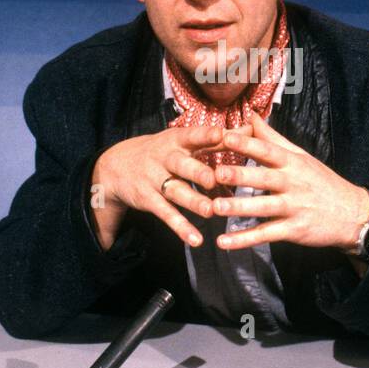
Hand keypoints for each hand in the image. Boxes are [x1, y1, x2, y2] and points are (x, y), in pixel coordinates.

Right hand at [90, 124, 226, 249]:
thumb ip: (216, 138)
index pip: (193, 136)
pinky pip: (166, 214)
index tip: (221, 134)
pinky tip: (196, 239)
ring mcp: (155, 180)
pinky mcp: (148, 200)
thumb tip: (252, 128)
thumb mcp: (183, 140)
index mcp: (177, 140)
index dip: (206, 135)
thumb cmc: (162, 152)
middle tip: (214, 179)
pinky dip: (181, 228)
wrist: (116, 167)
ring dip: (193, 202)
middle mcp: (165, 158)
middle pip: (183, 165)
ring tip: (210, 212)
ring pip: (176, 191)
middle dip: (198, 172)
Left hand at [208, 109, 368, 252]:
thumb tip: (251, 115)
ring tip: (215, 208)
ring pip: (263, 207)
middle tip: (217, 173)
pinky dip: (245, 239)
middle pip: (264, 178)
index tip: (224, 137)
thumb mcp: (301, 156)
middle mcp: (292, 183)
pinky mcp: (294, 230)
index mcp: (292, 163)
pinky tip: (223, 242)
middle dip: (240, 175)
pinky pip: (266, 234)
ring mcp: (294, 207)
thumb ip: (273, 138)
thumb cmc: (321, 181)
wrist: (352, 214)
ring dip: (239, 208)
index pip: (267, 150)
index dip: (246, 143)